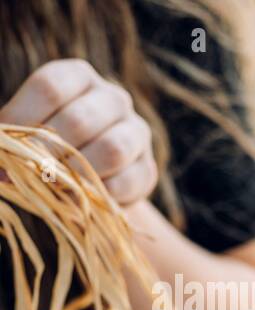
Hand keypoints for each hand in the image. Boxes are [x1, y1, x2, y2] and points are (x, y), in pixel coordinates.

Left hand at [0, 60, 156, 205]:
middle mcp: (114, 97)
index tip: (4, 145)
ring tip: (58, 185)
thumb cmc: (49, 147)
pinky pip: (126, 182)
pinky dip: (99, 194)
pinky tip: (83, 196)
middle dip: (49, 153)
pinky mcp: (148, 168)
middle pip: (80, 119)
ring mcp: (137, 132)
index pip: (49, 87)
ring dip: (79, 173)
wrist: (90, 179)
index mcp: (78, 77)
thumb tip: (2, 168)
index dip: (22, 118)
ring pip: (112, 149)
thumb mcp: (29, 132)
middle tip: (31, 172)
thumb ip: (13, 138)